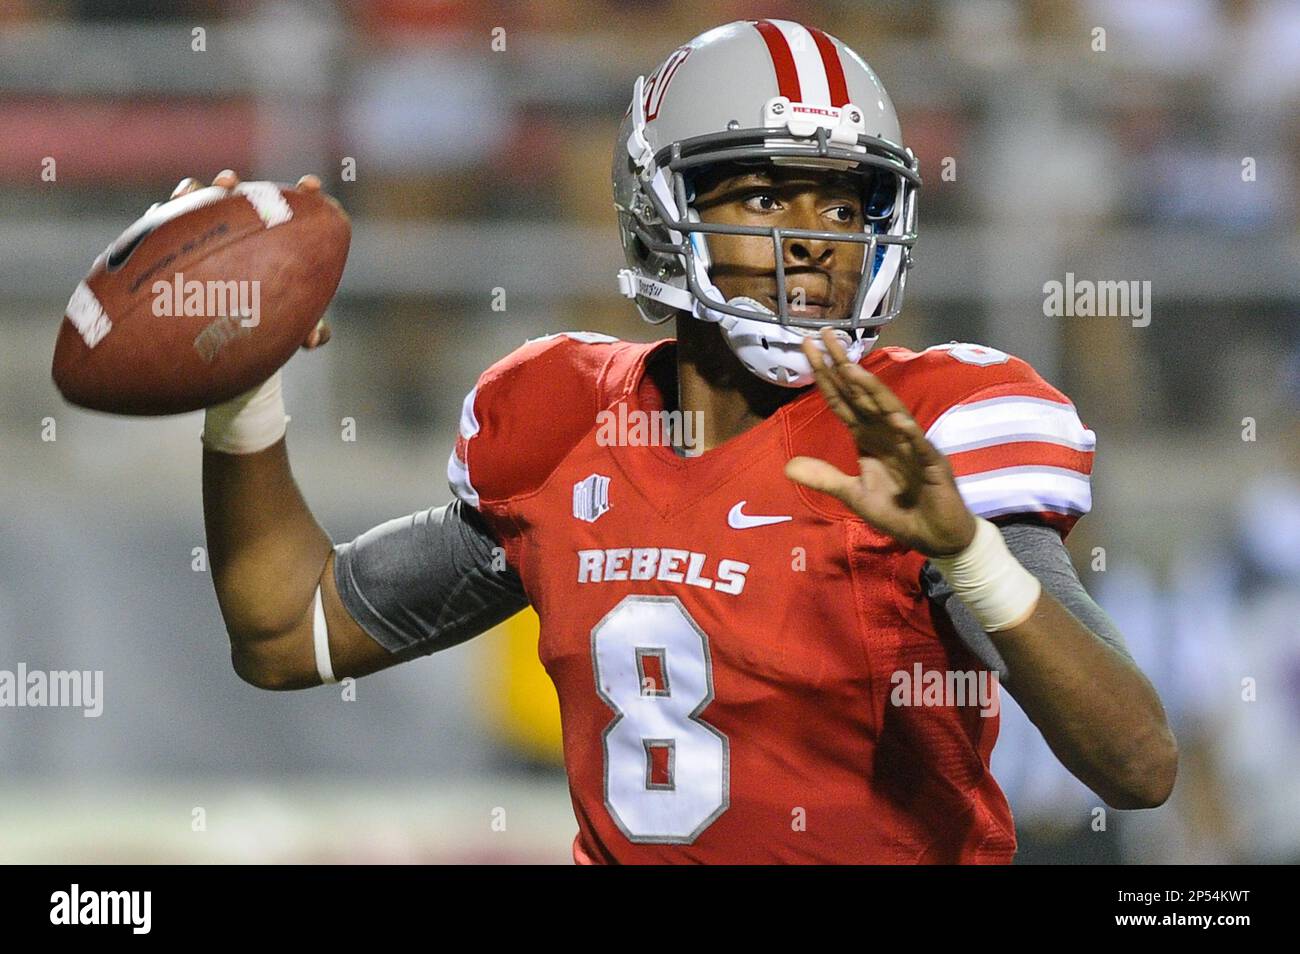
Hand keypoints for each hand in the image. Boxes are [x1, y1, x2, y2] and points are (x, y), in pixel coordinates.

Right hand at [168, 170, 330, 349]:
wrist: (230, 343)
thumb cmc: (270, 328)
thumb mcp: (292, 329)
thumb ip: (310, 330)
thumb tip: (313, 338)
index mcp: (277, 241)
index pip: (291, 210)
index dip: (303, 194)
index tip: (310, 185)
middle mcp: (241, 230)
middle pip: (237, 198)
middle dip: (233, 184)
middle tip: (230, 182)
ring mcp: (208, 235)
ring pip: (198, 206)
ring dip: (194, 193)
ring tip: (189, 190)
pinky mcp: (177, 247)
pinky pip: (168, 226)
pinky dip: (165, 214)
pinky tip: (161, 209)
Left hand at [784, 328, 977, 557]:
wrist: (935, 535)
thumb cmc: (899, 511)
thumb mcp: (854, 495)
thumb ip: (825, 478)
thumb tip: (788, 467)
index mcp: (869, 438)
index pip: (842, 401)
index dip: (826, 377)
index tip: (809, 349)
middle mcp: (888, 433)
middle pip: (862, 395)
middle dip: (844, 366)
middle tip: (825, 335)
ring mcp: (912, 445)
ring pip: (889, 411)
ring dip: (872, 390)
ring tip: (852, 368)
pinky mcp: (932, 465)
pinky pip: (919, 446)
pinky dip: (908, 432)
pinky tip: (896, 419)